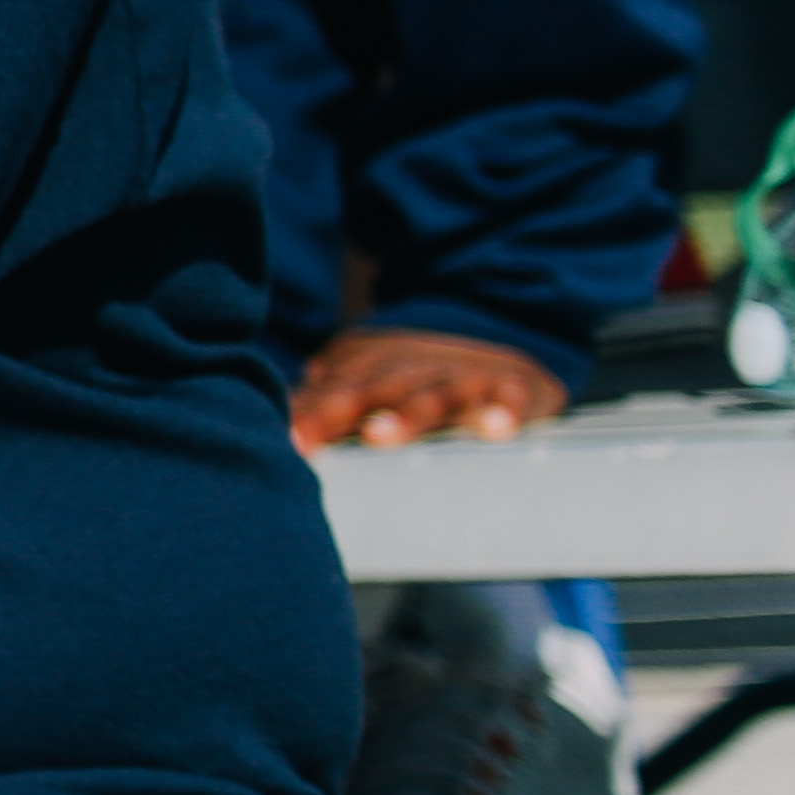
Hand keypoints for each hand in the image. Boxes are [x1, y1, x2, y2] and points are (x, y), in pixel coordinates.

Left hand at [295, 325, 567, 448]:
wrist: (504, 352)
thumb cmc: (421, 387)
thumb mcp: (374, 389)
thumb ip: (326, 407)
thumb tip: (279, 432)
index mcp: (372, 366)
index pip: (335, 390)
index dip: (309, 414)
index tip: (288, 442)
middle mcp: (414, 367)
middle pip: (374, 389)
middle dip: (342, 409)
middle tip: (310, 436)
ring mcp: (463, 377)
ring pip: (433, 394)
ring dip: (409, 413)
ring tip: (382, 434)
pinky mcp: (514, 387)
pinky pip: (510, 398)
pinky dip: (504, 410)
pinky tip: (497, 427)